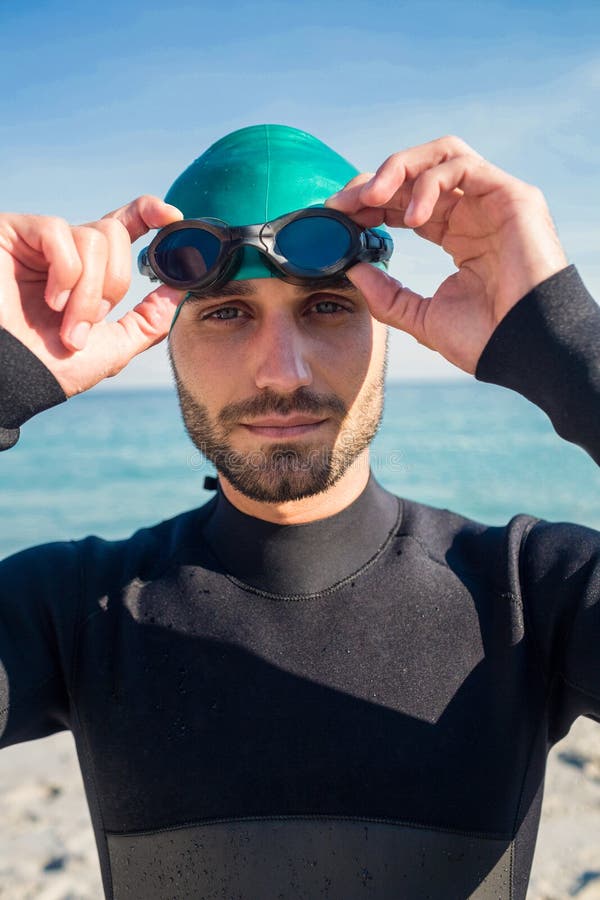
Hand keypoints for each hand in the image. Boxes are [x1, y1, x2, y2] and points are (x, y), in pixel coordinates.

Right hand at [0, 197, 184, 396]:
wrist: (10, 378)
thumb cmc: (51, 367)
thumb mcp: (114, 347)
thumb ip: (149, 320)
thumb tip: (180, 289)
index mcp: (90, 272)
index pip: (123, 226)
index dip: (149, 213)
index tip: (173, 218)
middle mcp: (66, 251)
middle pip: (114, 235)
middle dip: (112, 286)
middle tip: (88, 322)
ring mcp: (39, 241)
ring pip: (93, 238)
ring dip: (88, 291)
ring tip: (65, 324)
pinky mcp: (13, 232)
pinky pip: (59, 232)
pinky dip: (65, 274)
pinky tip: (50, 301)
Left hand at [326, 136, 567, 373]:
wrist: (524, 349)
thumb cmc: (485, 338)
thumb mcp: (422, 317)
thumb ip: (387, 296)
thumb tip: (352, 270)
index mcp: (456, 235)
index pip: (405, 202)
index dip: (369, 204)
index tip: (337, 218)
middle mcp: (473, 211)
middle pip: (417, 172)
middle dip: (374, 183)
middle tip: (344, 205)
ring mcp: (493, 200)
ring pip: (441, 154)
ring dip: (398, 169)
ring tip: (372, 200)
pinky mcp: (511, 195)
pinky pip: (462, 166)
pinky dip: (430, 183)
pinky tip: (412, 217)